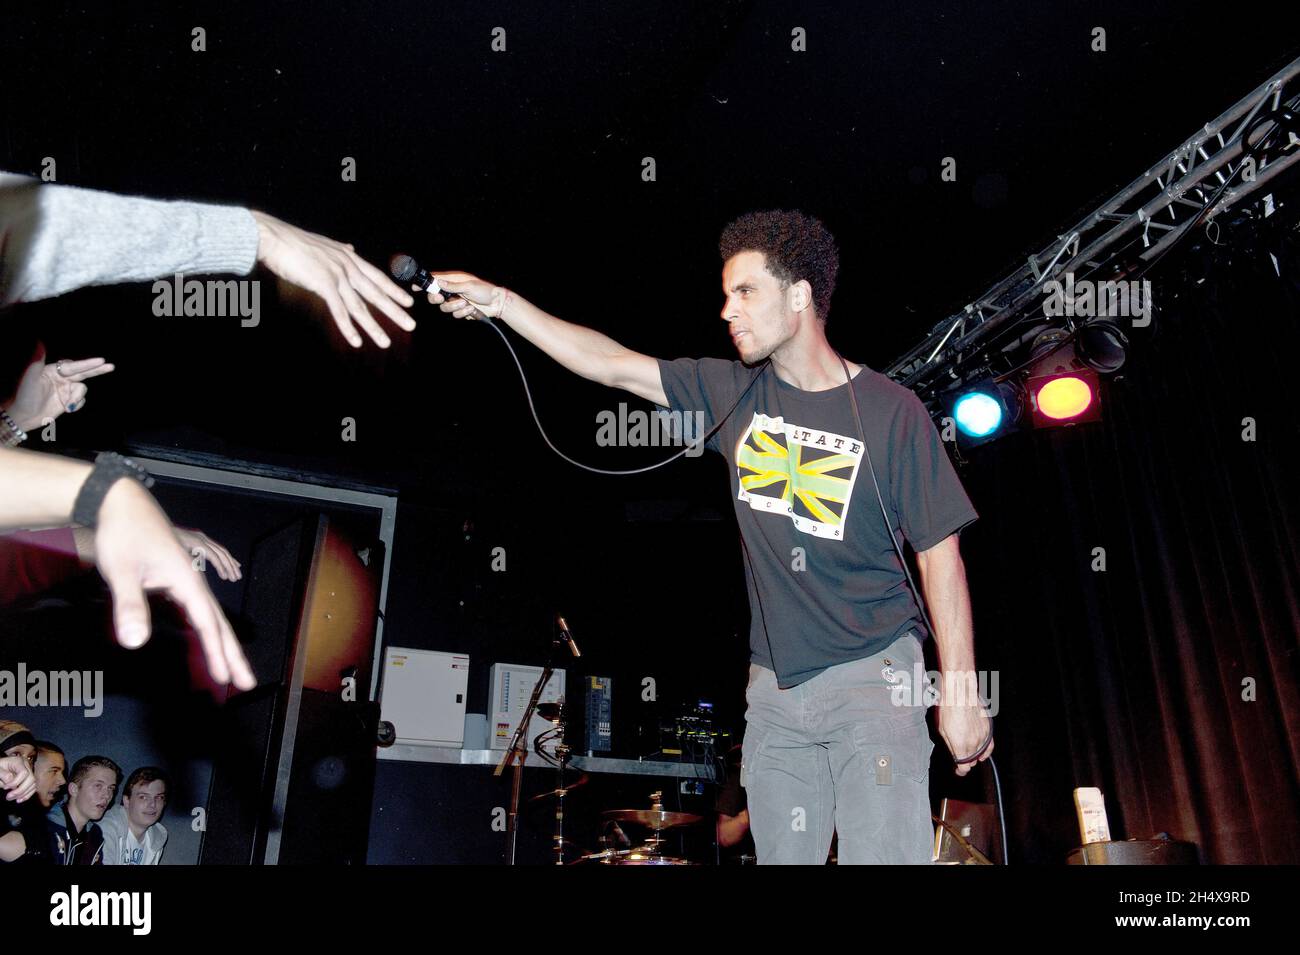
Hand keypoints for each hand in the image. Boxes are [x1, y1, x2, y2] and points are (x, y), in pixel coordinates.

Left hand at [0, 756, 36, 802]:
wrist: (0, 768)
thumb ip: (3, 774)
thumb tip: (10, 780)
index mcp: (19, 762)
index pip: (24, 772)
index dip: (15, 782)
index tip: (5, 788)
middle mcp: (27, 766)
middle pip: (31, 779)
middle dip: (20, 790)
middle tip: (8, 796)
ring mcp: (29, 772)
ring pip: (33, 784)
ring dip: (23, 794)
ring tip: (11, 798)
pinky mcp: (29, 779)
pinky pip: (33, 788)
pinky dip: (27, 795)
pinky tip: (19, 800)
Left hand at [4, 344, 114, 429]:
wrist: (23, 416)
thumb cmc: (25, 395)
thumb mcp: (30, 377)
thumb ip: (37, 361)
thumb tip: (40, 344)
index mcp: (54, 371)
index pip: (74, 366)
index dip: (88, 364)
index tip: (101, 360)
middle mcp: (62, 378)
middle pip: (83, 372)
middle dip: (97, 370)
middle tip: (110, 366)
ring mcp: (66, 390)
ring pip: (82, 390)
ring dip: (77, 398)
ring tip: (67, 406)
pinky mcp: (68, 401)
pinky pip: (81, 401)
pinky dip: (76, 405)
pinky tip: (67, 409)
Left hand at [94, 479, 255, 689]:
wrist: (120, 503)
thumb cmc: (123, 534)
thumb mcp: (121, 571)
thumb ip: (130, 606)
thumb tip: (135, 644)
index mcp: (187, 582)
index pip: (208, 624)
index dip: (217, 653)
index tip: (225, 679)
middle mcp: (193, 583)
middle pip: (219, 624)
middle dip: (232, 655)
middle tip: (246, 683)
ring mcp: (186, 580)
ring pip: (211, 617)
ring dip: (223, 643)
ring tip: (232, 667)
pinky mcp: (175, 578)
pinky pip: (200, 610)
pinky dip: (209, 628)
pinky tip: (208, 635)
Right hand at [250, 211, 415, 348]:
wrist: (273, 237)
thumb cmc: (292, 242)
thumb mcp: (324, 245)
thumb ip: (340, 251)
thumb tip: (351, 248)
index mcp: (348, 257)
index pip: (377, 277)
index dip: (393, 291)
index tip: (408, 302)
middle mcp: (347, 266)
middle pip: (375, 293)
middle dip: (394, 311)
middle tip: (410, 325)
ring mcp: (336, 275)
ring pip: (359, 307)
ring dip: (373, 327)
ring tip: (385, 342)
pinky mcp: (323, 284)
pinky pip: (339, 311)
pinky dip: (347, 328)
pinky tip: (356, 342)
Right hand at [423, 271, 506, 318]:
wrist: (497, 304)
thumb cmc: (485, 290)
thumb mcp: (468, 286)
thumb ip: (452, 286)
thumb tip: (438, 283)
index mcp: (453, 280)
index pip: (434, 280)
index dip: (424, 283)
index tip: (415, 287)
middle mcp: (452, 291)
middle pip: (434, 297)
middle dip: (436, 299)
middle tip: (442, 299)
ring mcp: (455, 301)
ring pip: (443, 308)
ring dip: (455, 307)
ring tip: (466, 303)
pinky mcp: (460, 311)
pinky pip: (454, 315)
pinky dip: (463, 313)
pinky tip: (471, 309)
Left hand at [937, 698, 993, 777]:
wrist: (960, 694)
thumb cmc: (950, 709)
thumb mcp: (943, 730)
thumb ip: (951, 746)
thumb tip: (955, 755)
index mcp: (960, 745)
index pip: (964, 766)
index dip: (961, 771)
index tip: (959, 771)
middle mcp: (973, 742)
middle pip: (972, 761)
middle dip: (966, 762)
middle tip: (961, 760)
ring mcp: (983, 736)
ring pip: (981, 754)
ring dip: (975, 756)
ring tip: (971, 756)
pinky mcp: (988, 729)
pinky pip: (990, 746)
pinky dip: (986, 751)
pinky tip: (983, 753)